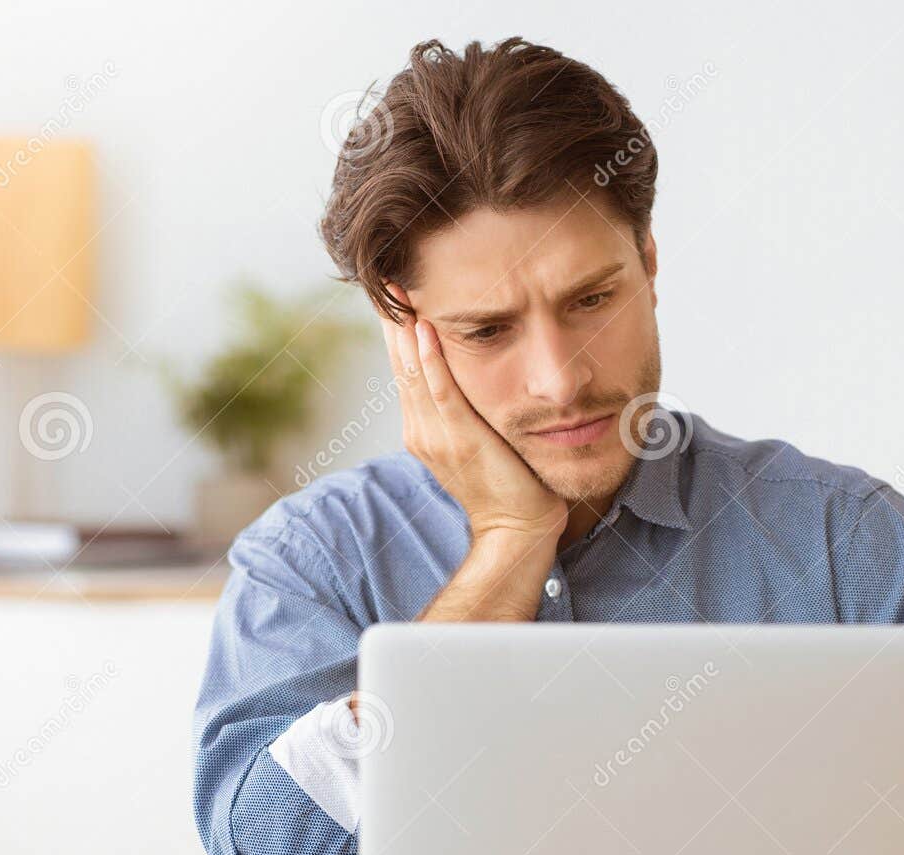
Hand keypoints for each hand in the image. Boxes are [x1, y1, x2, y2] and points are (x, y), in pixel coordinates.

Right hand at [381, 282, 565, 543]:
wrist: (517, 529)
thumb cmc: (508, 485)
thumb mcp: (478, 440)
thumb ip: (465, 411)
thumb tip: (467, 378)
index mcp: (423, 428)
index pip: (403, 369)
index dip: (396, 329)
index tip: (394, 292)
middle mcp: (421, 430)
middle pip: (400, 364)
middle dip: (394, 319)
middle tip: (387, 276)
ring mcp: (437, 436)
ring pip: (413, 372)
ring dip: (405, 328)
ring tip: (399, 289)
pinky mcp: (461, 440)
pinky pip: (441, 392)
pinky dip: (431, 361)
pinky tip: (425, 330)